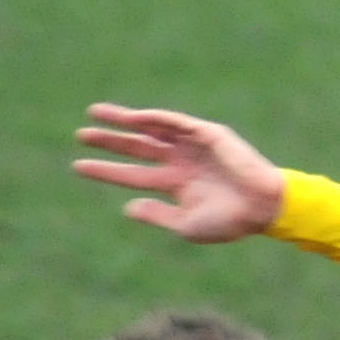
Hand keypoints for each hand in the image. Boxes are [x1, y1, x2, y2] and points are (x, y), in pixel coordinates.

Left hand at [74, 105, 285, 241]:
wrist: (262, 208)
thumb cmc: (229, 222)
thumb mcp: (186, 225)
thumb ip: (157, 215)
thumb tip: (127, 207)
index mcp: (176, 186)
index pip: (133, 175)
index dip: (106, 170)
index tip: (77, 166)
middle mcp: (180, 163)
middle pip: (137, 148)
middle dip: (110, 141)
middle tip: (80, 135)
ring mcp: (192, 147)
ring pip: (150, 130)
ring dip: (124, 121)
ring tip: (95, 114)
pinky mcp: (207, 134)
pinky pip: (174, 122)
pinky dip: (153, 118)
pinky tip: (132, 117)